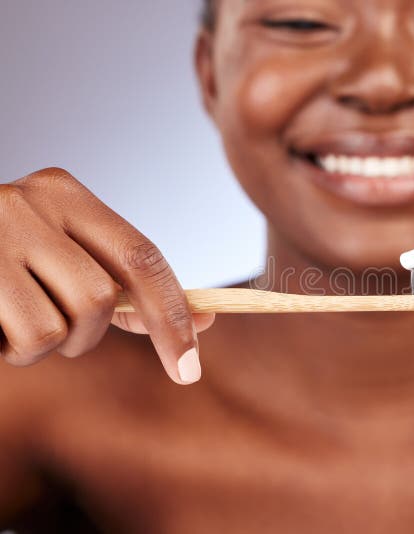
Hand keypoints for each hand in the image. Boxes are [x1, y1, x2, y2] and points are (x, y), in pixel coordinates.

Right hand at [0, 168, 214, 383]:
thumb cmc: (6, 262)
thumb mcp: (63, 257)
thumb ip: (123, 284)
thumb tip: (204, 319)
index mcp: (66, 193)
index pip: (143, 256)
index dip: (172, 315)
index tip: (189, 367)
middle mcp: (31, 202)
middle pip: (102, 296)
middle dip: (93, 335)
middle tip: (73, 339)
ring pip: (60, 326)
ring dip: (46, 345)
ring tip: (15, 323)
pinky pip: (22, 338)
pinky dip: (14, 351)